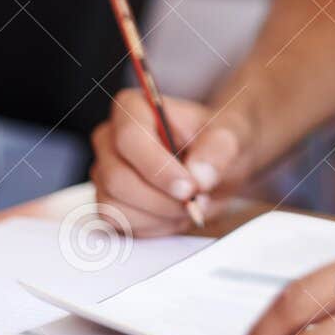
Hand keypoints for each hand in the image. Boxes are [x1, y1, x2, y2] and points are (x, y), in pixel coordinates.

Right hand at [90, 90, 251, 235]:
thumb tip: (199, 175)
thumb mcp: (229, 136)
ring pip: (115, 206)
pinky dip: (153, 226)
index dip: (158, 168)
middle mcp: (110, 139)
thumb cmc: (214, 143)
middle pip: (117, 178)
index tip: (189, 187)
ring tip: (189, 205)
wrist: (214, 167)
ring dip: (159, 214)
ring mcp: (105, 173)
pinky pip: (119, 225)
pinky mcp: (108, 203)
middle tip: (197, 201)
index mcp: (133, 108)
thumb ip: (217, 149)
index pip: (129, 138)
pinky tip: (174, 213)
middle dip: (162, 199)